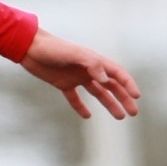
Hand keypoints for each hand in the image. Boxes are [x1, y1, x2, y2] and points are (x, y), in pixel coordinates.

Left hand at [20, 29, 140, 119]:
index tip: (136, 96)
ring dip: (109, 104)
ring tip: (120, 117)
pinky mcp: (63, 83)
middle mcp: (88, 69)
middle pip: (111, 86)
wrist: (30, 48)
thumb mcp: (73, 53)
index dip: (128, 84)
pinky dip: (81, 107)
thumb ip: (91, 64)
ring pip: (98, 93)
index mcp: (94, 61)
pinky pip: (75, 98)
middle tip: (133, 112)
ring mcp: (76, 77)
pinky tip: (87, 116)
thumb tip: (105, 78)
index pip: (117, 73)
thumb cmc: (53, 48)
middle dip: (124, 98)